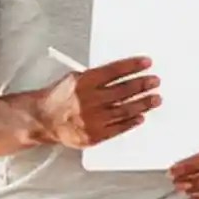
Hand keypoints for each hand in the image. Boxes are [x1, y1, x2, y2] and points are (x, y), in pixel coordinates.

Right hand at [36, 56, 160, 148]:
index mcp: (84, 82)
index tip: (147, 63)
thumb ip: (97, 76)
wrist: (43, 120)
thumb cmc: (60, 97)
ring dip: (142, 104)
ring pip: (124, 110)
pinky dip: (131, 122)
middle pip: (122, 91)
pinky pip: (117, 129)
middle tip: (155, 81)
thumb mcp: (75, 78)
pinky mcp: (93, 135)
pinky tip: (141, 117)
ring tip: (155, 99)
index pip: (114, 71)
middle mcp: (88, 100)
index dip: (133, 66)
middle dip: (142, 85)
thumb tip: (125, 72)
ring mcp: (91, 119)